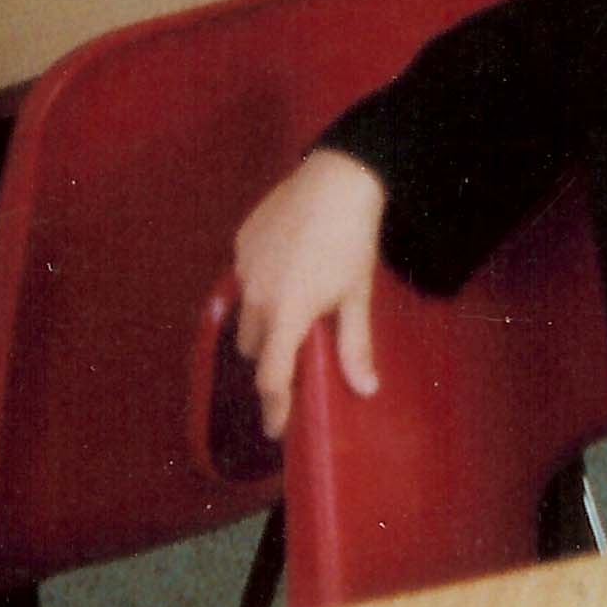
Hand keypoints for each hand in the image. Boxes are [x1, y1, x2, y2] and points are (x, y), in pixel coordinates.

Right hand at [230, 151, 387, 440]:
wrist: (337, 177)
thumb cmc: (352, 239)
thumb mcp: (357, 296)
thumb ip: (355, 346)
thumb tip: (366, 389)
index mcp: (287, 314)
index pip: (271, 378)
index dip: (275, 408)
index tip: (278, 430)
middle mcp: (257, 294)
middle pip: (253, 349)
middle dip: (271, 358)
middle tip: (295, 355)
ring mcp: (245, 266)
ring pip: (244, 313)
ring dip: (262, 322)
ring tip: (292, 309)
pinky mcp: (241, 241)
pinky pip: (245, 276)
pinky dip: (260, 283)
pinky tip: (287, 268)